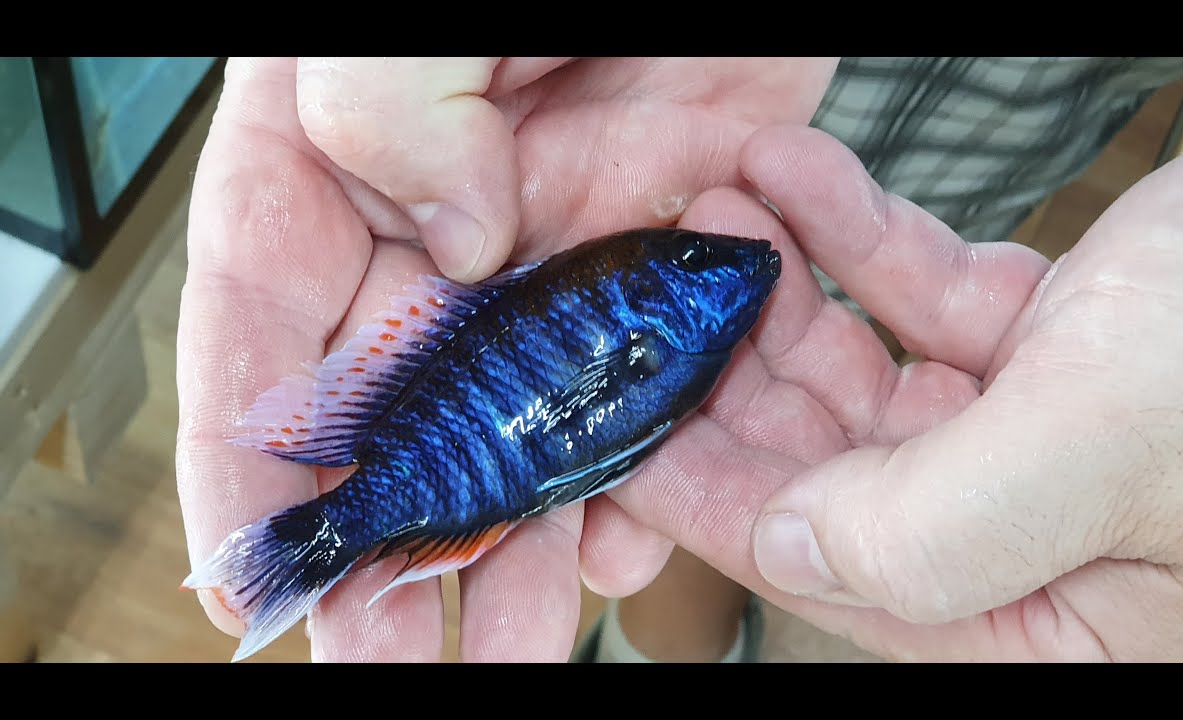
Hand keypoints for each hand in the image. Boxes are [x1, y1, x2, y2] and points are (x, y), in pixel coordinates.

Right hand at [176, 57, 836, 660]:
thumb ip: (387, 96)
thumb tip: (455, 246)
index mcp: (333, 159)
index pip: (261, 330)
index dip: (245, 466)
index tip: (251, 589)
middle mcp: (436, 227)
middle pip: (396, 417)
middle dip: (389, 550)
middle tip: (387, 668)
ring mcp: (555, 251)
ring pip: (521, 428)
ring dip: (517, 548)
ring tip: (509, 660)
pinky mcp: (662, 255)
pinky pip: (644, 386)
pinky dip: (640, 473)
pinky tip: (634, 556)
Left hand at [587, 70, 1182, 661]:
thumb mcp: (1113, 442)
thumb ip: (938, 529)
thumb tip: (792, 549)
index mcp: (1071, 620)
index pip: (848, 579)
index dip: (718, 506)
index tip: (618, 439)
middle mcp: (1057, 540)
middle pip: (841, 474)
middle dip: (743, 381)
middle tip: (660, 301)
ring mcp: (1057, 436)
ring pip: (874, 378)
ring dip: (789, 295)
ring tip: (715, 216)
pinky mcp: (1067, 341)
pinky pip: (931, 298)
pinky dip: (861, 242)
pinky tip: (795, 180)